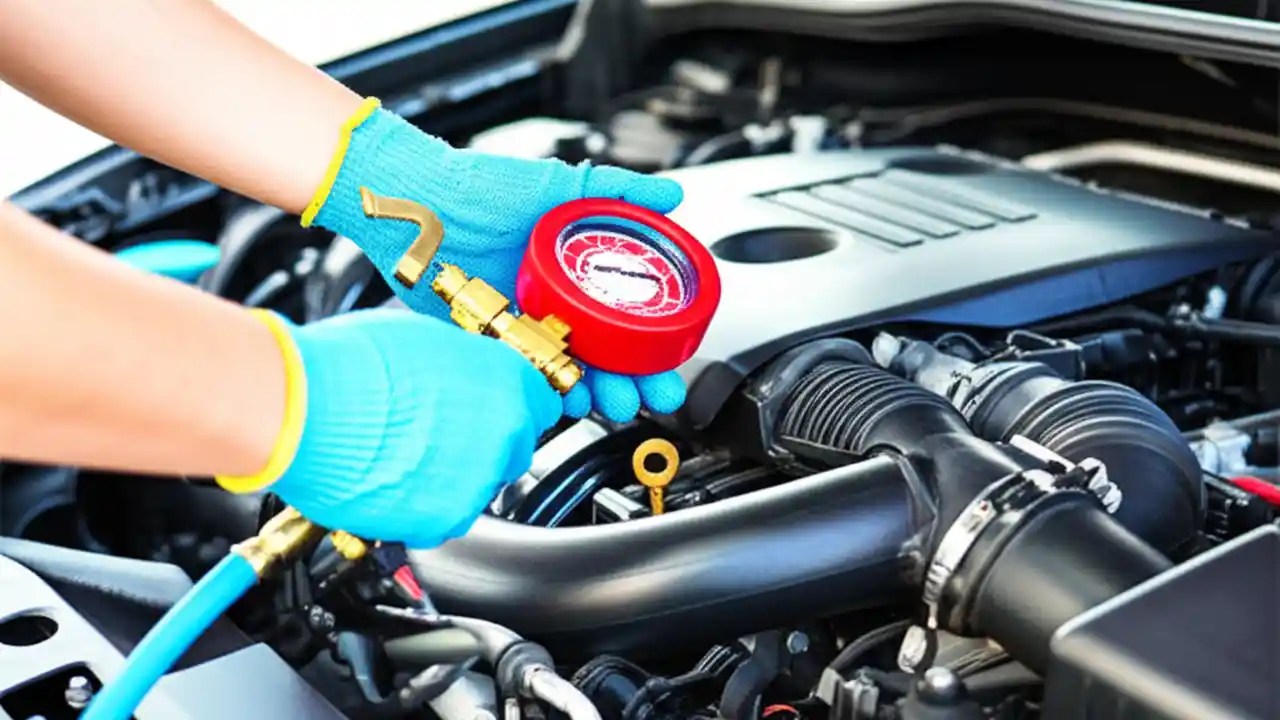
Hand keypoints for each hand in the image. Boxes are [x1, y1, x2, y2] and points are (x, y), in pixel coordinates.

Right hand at [261, 309, 560, 547]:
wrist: (302, 409)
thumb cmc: (349, 364)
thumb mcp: (422, 338)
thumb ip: (461, 364)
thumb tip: (462, 373)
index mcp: (507, 380)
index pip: (543, 402)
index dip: (514, 406)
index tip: (499, 410)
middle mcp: (503, 434)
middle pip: (513, 447)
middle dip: (482, 442)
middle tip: (437, 431)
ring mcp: (475, 482)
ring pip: (477, 486)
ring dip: (450, 477)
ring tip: (401, 454)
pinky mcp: (441, 519)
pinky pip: (442, 518)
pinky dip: (420, 506)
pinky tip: (389, 479)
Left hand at [305, 101, 686, 422]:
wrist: (421, 205)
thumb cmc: (484, 187)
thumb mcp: (561, 186)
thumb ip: (618, 190)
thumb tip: (672, 195)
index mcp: (577, 271)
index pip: (626, 317)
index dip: (654, 346)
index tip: (673, 365)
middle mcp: (554, 300)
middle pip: (605, 352)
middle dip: (632, 381)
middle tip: (650, 397)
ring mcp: (524, 321)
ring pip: (570, 368)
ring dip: (595, 390)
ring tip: (611, 402)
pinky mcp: (490, 337)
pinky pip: (525, 371)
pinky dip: (547, 387)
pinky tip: (566, 397)